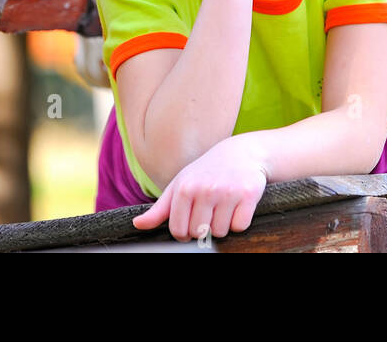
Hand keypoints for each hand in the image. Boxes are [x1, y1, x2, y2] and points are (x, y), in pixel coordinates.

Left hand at [131, 136, 268, 242]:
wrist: (243, 152)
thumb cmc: (207, 172)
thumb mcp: (180, 185)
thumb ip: (160, 209)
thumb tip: (137, 225)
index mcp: (184, 189)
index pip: (179, 231)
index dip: (186, 233)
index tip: (192, 222)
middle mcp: (205, 189)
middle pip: (199, 234)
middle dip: (205, 229)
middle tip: (211, 211)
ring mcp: (227, 192)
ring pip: (220, 232)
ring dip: (223, 224)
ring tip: (225, 205)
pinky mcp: (248, 194)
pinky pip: (240, 226)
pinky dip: (240, 221)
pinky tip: (238, 205)